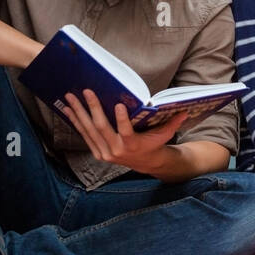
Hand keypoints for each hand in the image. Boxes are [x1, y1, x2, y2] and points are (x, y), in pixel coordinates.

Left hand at [61, 89, 188, 174]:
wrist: (145, 163)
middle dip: (92, 108)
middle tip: (86, 92)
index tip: (119, 105)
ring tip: (70, 98)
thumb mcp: (164, 134)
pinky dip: (76, 122)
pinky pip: (85, 135)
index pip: (126, 133)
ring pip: (89, 130)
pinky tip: (68, 110)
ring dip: (78, 113)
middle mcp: (116, 150)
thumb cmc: (154, 144)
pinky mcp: (97, 152)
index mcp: (133, 145)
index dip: (122, 120)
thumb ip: (173, 123)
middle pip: (101, 128)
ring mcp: (104, 153)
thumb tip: (185, 110)